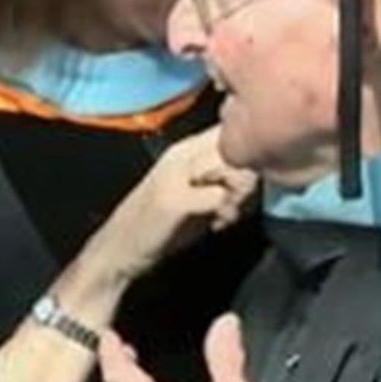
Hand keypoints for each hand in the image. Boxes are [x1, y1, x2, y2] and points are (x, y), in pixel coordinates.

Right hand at [90, 125, 259, 287]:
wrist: (117, 250)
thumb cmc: (161, 224)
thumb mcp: (194, 192)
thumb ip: (223, 177)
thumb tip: (263, 170)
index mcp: (186, 147)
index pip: (234, 131)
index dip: (250, 155)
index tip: (245, 187)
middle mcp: (179, 153)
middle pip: (239, 147)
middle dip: (249, 178)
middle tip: (238, 205)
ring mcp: (174, 174)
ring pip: (233, 167)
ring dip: (239, 196)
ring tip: (225, 215)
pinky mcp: (173, 199)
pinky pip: (220, 196)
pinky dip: (226, 214)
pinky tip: (215, 226)